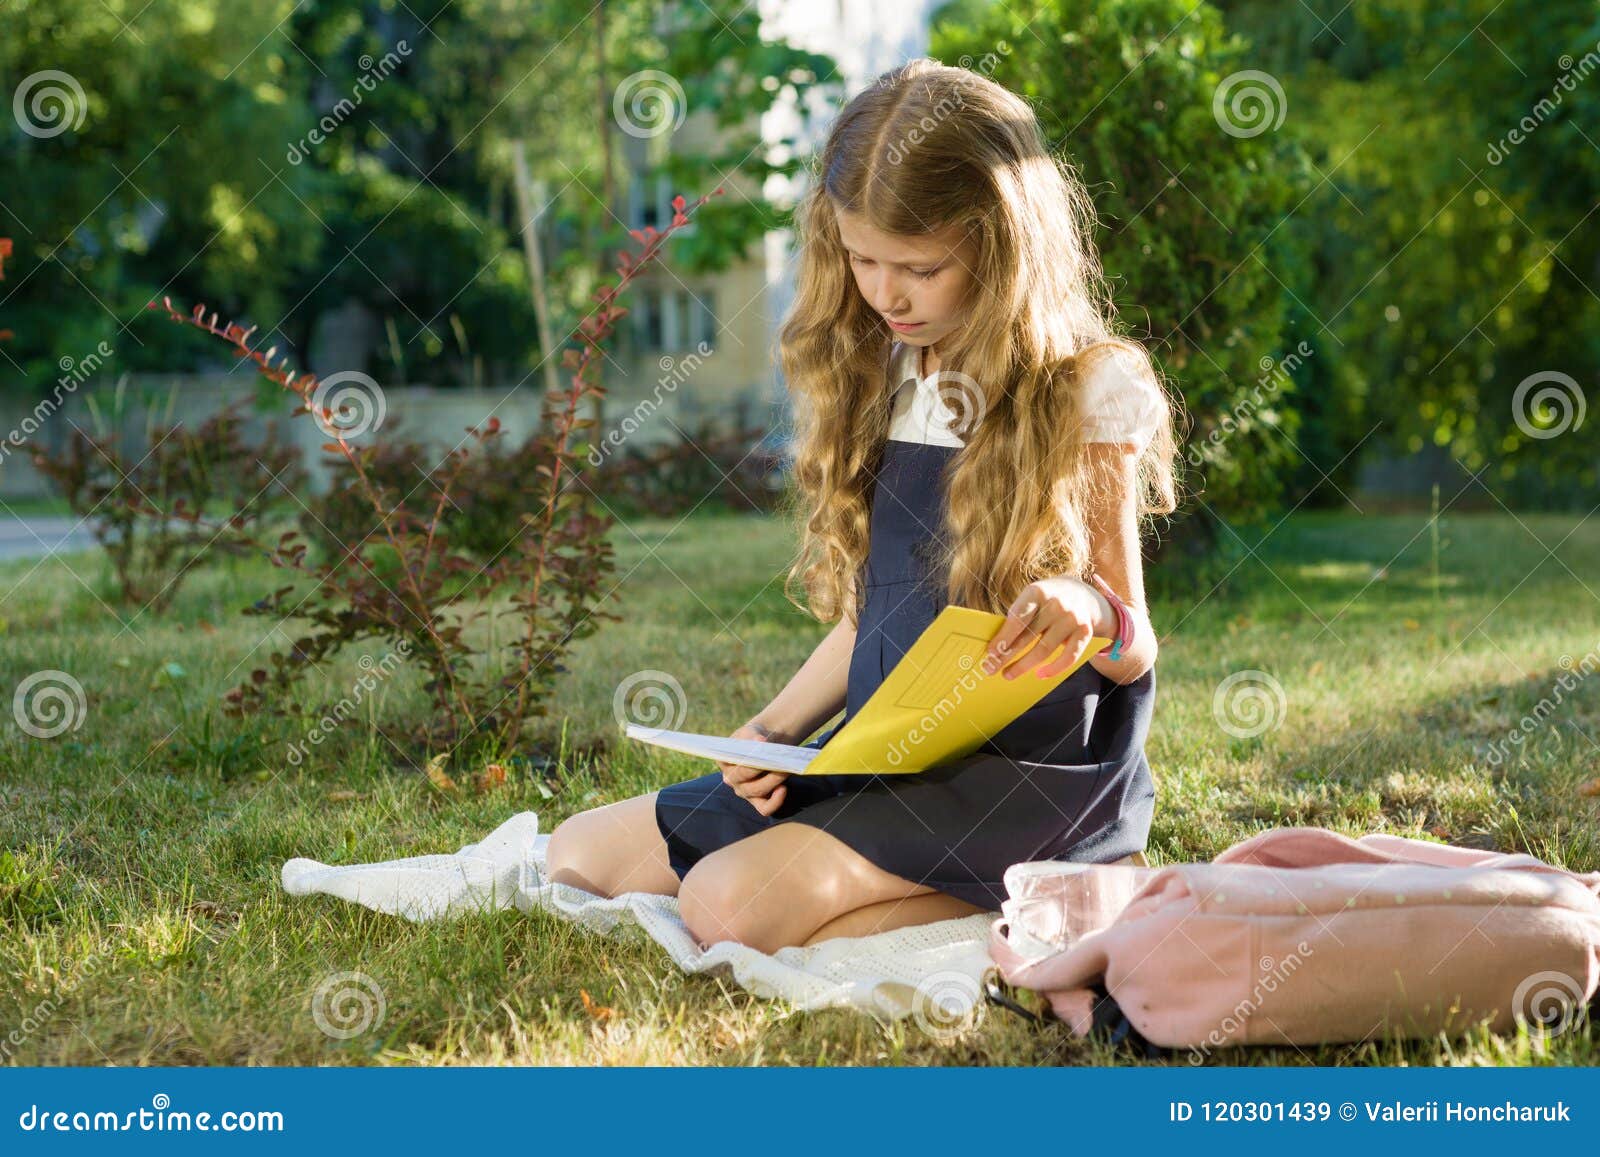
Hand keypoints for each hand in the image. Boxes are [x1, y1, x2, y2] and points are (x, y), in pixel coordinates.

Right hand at [715, 720, 793, 817]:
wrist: (764, 744)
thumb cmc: (755, 737)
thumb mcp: (751, 731)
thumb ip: (753, 735)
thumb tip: (760, 741)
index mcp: (724, 762)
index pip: (732, 766)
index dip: (746, 763)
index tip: (760, 755)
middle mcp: (731, 779)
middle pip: (745, 780)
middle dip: (763, 771)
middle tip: (781, 763)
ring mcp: (743, 791)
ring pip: (756, 792)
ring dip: (773, 782)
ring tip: (786, 771)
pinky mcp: (757, 801)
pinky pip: (764, 808)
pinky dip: (774, 802)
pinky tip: (783, 788)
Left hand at [980, 577, 1113, 680]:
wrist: (1084, 594)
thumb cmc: (1047, 601)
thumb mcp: (1032, 599)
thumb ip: (1018, 617)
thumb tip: (996, 646)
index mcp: (1037, 592)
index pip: (1017, 618)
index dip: (1003, 638)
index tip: (990, 653)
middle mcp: (1056, 604)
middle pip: (1028, 636)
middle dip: (1007, 655)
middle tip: (991, 669)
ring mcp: (1072, 618)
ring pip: (1044, 649)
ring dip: (1024, 666)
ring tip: (1008, 674)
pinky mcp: (1086, 632)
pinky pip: (1068, 657)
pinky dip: (1053, 669)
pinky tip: (1039, 674)